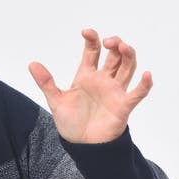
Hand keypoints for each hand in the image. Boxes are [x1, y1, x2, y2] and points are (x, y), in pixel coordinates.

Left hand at [28, 29, 152, 143]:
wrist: (81, 146)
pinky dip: (144, 84)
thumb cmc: (70, 122)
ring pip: (128, 67)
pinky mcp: (123, 105)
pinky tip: (146, 75)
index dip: (92, 39)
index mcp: (87, 76)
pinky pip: (137, 93)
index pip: (92, 51)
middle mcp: (103, 80)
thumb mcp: (56, 101)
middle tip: (109, 41)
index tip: (87, 32)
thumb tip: (31, 64)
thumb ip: (46, 82)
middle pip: (114, 55)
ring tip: (124, 48)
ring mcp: (115, 91)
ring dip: (129, 56)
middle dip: (114, 44)